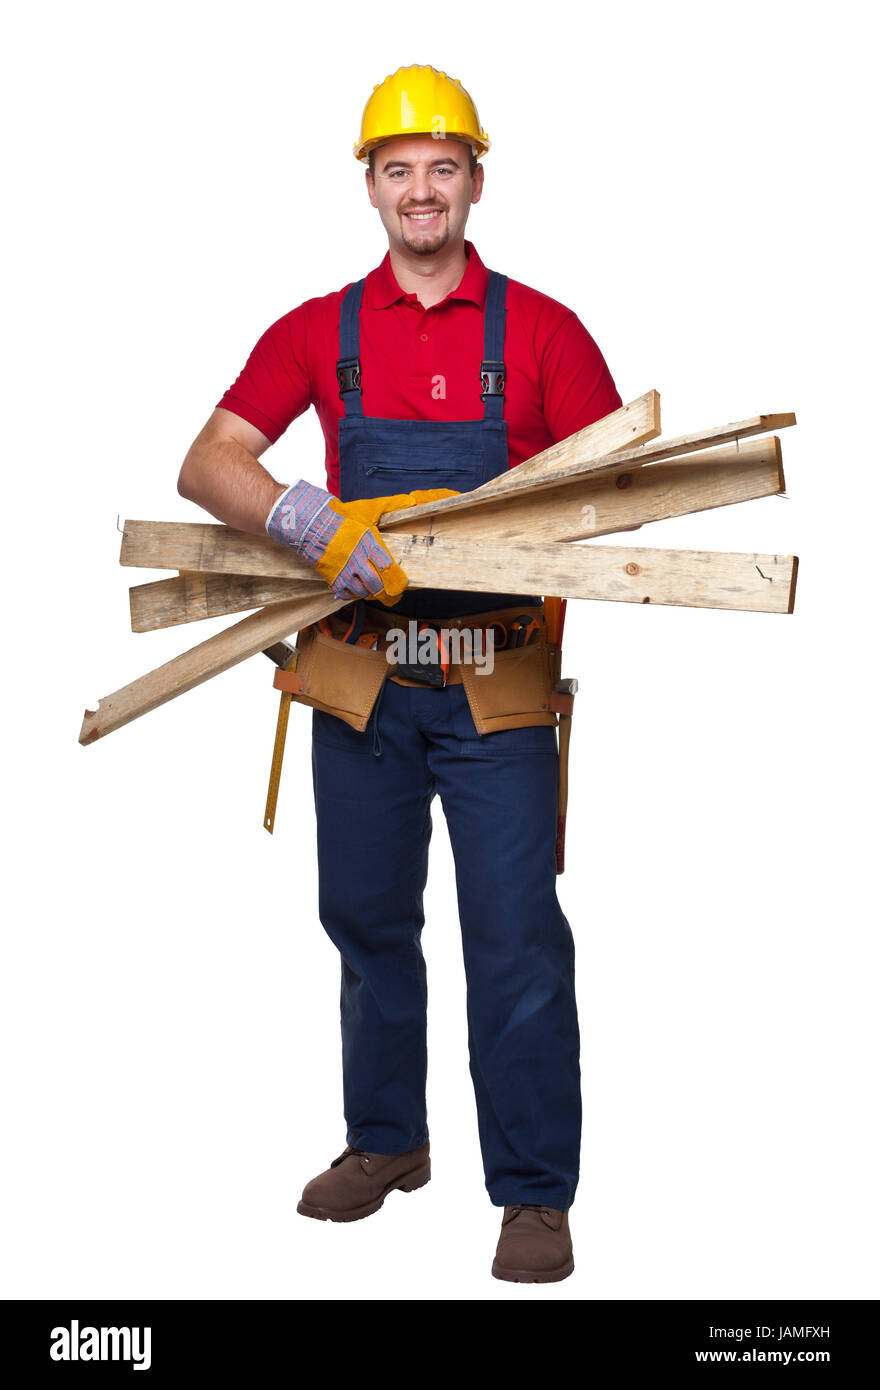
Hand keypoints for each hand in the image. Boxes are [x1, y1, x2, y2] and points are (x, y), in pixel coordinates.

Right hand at [266, 481, 458, 602]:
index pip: (388, 566)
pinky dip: (353, 594)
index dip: (397, 578)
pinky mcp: (332, 578)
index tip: (401, 582)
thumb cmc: (341, 517)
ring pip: (362, 591)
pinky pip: (346, 594)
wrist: (310, 525)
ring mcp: (343, 571)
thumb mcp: (366, 509)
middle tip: (390, 594)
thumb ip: (389, 506)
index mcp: (368, 543)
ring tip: (373, 590)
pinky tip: (356, 589)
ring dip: (369, 592)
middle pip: (376, 585)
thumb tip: (412, 500)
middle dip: (386, 592)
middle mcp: (357, 560)